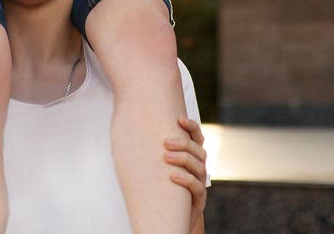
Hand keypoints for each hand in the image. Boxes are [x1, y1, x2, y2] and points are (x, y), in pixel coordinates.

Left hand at [164, 117, 207, 232]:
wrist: (171, 213)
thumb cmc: (162, 181)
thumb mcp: (160, 162)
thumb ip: (156, 147)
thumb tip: (133, 127)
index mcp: (193, 154)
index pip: (198, 136)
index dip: (191, 126)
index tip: (179, 119)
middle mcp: (199, 166)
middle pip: (198, 150)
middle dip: (183, 144)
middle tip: (165, 142)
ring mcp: (200, 182)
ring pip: (198, 167)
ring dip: (182, 159)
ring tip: (165, 157)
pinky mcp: (199, 199)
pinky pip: (196, 187)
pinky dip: (185, 179)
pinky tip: (172, 176)